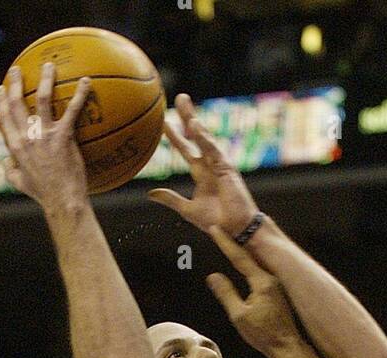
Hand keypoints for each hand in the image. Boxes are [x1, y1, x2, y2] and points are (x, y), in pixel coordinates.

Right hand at [0, 63, 89, 210]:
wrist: (62, 201)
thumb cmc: (43, 195)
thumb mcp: (19, 183)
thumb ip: (9, 170)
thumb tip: (5, 163)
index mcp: (15, 146)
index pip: (4, 117)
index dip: (1, 101)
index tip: (1, 89)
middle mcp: (26, 136)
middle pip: (16, 102)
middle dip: (15, 82)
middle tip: (17, 70)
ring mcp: (44, 135)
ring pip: (41, 98)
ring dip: (44, 78)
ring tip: (49, 66)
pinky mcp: (63, 137)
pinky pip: (72, 110)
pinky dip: (80, 94)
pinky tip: (87, 82)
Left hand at [148, 93, 258, 237]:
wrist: (236, 231)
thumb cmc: (217, 222)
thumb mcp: (188, 210)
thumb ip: (171, 199)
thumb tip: (150, 194)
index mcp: (201, 174)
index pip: (186, 150)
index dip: (176, 136)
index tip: (164, 122)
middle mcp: (210, 165)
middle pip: (197, 136)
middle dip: (188, 117)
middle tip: (181, 98)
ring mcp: (220, 165)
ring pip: (205, 138)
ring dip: (195, 121)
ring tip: (185, 104)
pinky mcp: (228, 168)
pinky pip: (214, 150)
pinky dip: (205, 138)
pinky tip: (195, 126)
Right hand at [205, 226, 300, 356]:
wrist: (288, 347)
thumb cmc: (264, 334)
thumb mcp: (239, 315)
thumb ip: (226, 293)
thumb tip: (213, 276)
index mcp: (262, 281)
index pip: (240, 257)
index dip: (226, 242)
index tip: (215, 228)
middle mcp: (271, 278)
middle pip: (250, 254)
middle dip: (235, 240)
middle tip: (222, 227)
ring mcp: (276, 284)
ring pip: (256, 262)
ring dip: (242, 250)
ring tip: (230, 239)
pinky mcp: (277, 291)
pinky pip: (260, 271)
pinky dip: (249, 262)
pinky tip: (244, 261)